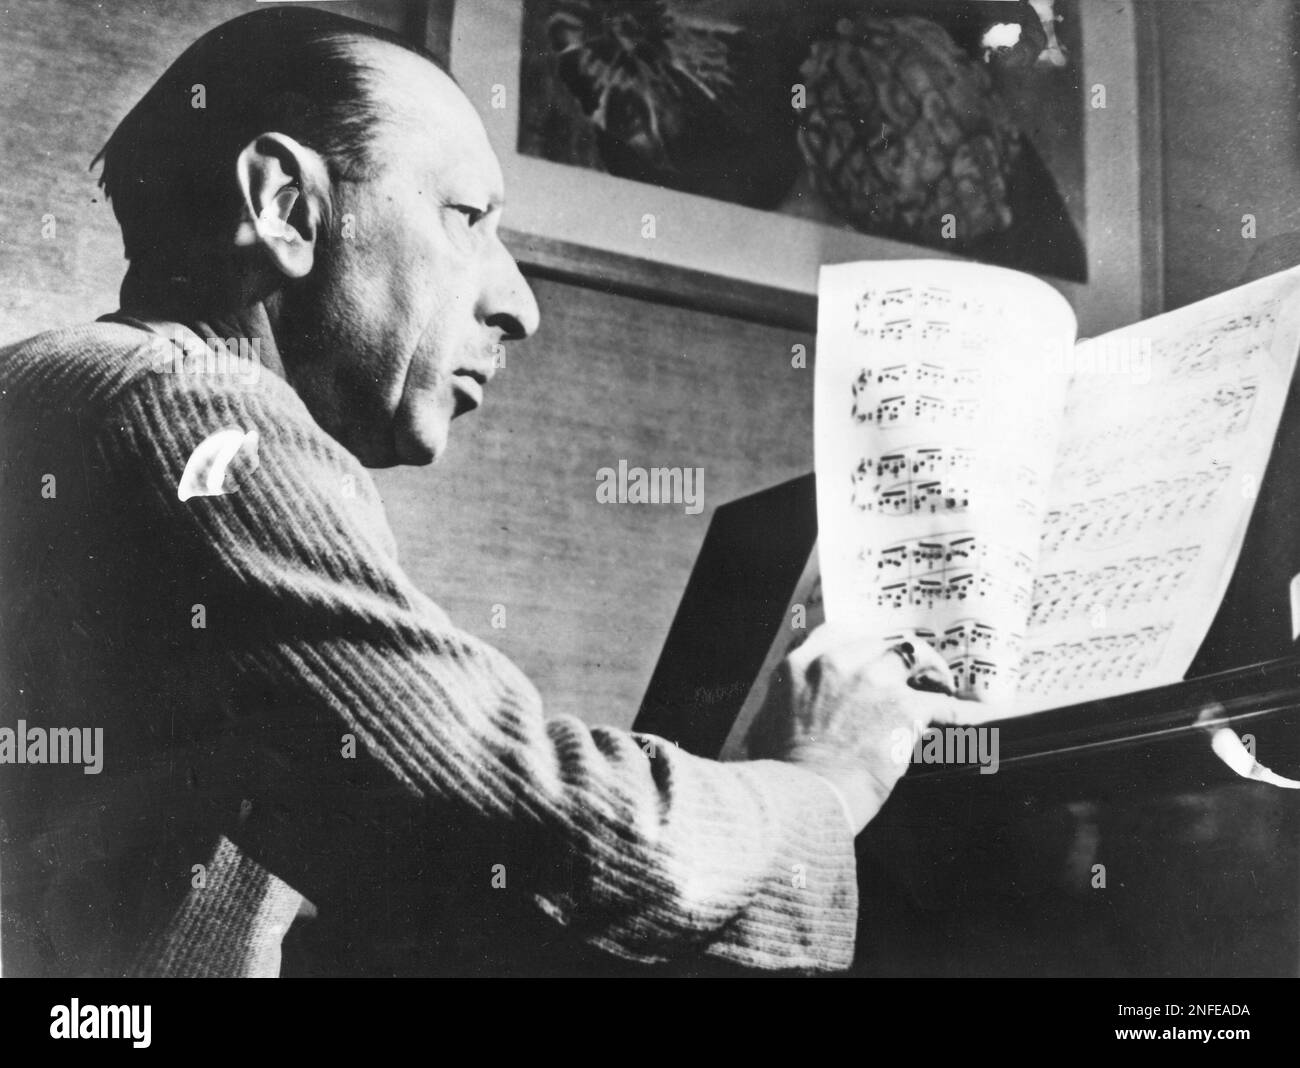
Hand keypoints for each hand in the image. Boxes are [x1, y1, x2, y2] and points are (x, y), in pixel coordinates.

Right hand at [747, 621, 961, 832]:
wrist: (804, 795)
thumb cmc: (780, 772)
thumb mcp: (765, 724)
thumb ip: (784, 705)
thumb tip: (793, 712)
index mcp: (800, 665)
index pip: (836, 633)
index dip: (858, 644)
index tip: (870, 654)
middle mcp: (837, 663)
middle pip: (879, 642)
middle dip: (896, 657)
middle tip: (909, 672)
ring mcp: (873, 680)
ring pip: (914, 657)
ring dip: (929, 671)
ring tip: (941, 685)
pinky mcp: (905, 707)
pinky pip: (947, 705)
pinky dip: (967, 713)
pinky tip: (982, 716)